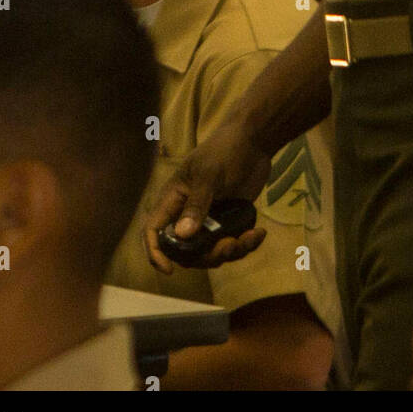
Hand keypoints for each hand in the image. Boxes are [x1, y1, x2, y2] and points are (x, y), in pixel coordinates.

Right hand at [142, 117, 271, 273]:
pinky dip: (245, 245)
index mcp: (173, 200)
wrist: (254, 141)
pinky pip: (231, 245)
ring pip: (211, 252)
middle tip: (229, 245)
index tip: (170, 270)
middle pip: (186, 251)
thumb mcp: (209, 175)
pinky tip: (259, 233)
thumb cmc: (224, 150)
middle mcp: (187, 214)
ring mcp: (209, 220)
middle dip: (207, 256)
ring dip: (230, 252)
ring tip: (250, 236)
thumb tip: (183, 236)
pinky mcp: (229, 221)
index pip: (153, 231)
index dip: (156, 253)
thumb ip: (197, 204)